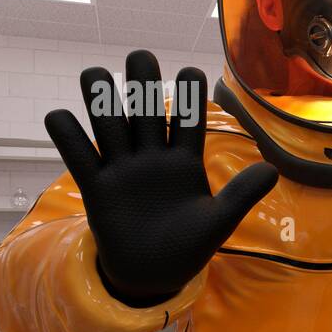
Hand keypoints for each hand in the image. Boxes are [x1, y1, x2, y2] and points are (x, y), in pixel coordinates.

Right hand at [45, 50, 278, 307]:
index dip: (188, 99)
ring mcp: (123, 170)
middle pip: (145, 113)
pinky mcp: (97, 188)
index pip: (187, 122)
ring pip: (110, 126)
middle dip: (143, 85)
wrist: (155, 275)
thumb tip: (272, 170)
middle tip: (140, 56)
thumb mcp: (219, 222)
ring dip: (101, 100)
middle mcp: (152, 158)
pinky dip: (67, 136)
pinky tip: (60, 117)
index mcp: (185, 162)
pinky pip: (79, 157)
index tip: (191, 71)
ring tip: (94, 74)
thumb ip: (240, 195)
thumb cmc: (190, 246)